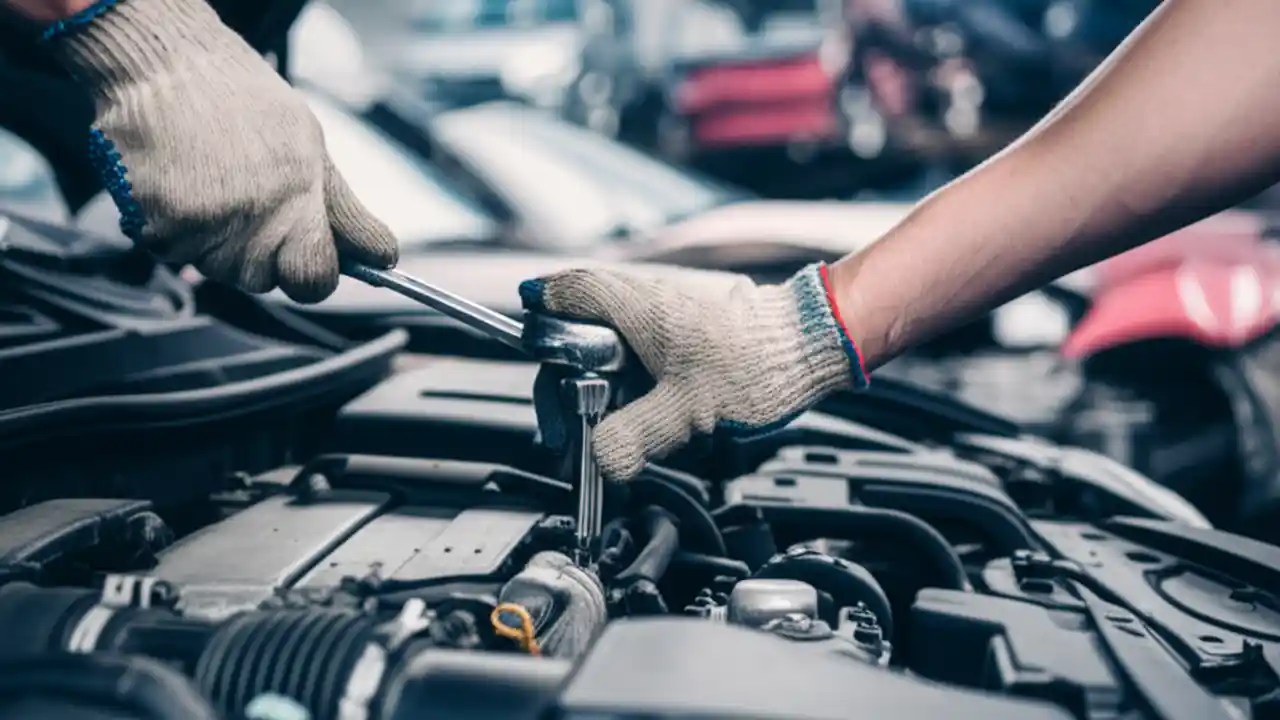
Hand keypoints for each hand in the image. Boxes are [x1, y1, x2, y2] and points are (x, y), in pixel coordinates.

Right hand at [47, 0, 396, 301]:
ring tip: (217, 189)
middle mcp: (253, 219)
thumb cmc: (243, 101)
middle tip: (252, 204)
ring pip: (223, 273)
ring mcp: (204, 228)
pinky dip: (180, 233)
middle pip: (265, 282)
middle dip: (264, 258)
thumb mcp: (311, 146)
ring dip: (222, 246)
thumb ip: (345, 211)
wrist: (166, 66)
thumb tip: (384, 257)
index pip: (315, 281)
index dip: (314, 275)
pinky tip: (186, 189)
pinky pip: (178, 257)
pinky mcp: (159, 230)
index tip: (309, 254)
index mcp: (298, 199)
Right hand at [520, 263, 868, 481]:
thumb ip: (633, 437)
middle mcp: (647, 296)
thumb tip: (601, 459)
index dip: (540, 322)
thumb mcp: (685, 411)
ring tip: (607, 429)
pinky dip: (634, 378)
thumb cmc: (757, 363)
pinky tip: (645, 410)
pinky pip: (643, 348)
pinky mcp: (689, 325)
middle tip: (569, 427)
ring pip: (613, 342)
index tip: (529, 351)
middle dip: (570, 380)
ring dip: (602, 384)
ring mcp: (668, 308)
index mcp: (635, 305)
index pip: (564, 294)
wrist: (811, 344)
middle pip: (581, 329)